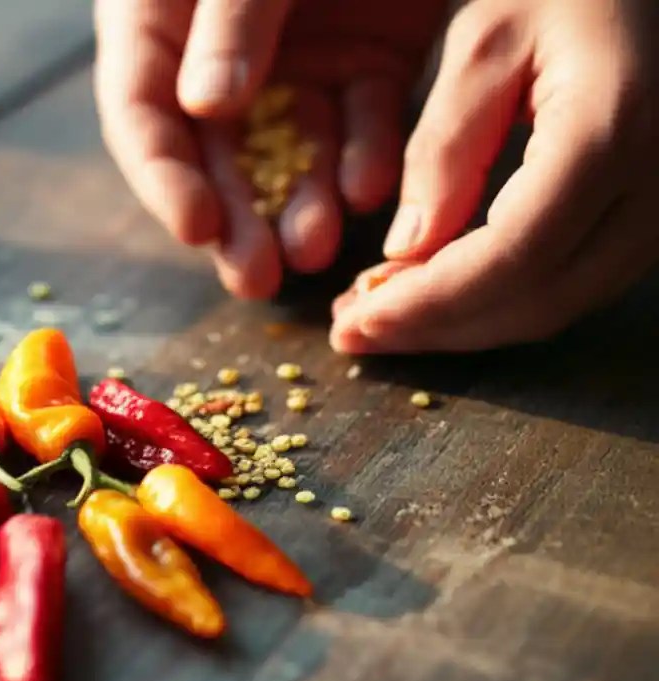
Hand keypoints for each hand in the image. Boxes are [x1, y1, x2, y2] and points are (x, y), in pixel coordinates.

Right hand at [94, 0, 447, 297]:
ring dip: (301, 204)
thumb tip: (210, 109)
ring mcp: (292, 60)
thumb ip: (228, 16)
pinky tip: (371, 186)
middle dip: (234, 220)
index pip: (142, 116)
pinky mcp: (364, 57)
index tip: (194, 229)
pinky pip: (361, 122)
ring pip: (289, 153)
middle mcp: (217, 56)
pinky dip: (365, 157)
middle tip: (256, 279)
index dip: (163, 179)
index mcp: (157, 23)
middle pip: (212, 156)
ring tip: (317, 246)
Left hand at [331, 0, 658, 352]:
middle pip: (536, 299)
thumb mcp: (484, 44)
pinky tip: (433, 294)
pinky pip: (572, 283)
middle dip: (436, 328)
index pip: (513, 255)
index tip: (357, 321)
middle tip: (353, 333)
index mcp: (609, 133)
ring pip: (557, 305)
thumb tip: (405, 254)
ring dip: (462, 325)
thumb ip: (444, 149)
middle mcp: (653, 184)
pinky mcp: (649, 216)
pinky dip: (497, 301)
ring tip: (378, 319)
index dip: (430, 301)